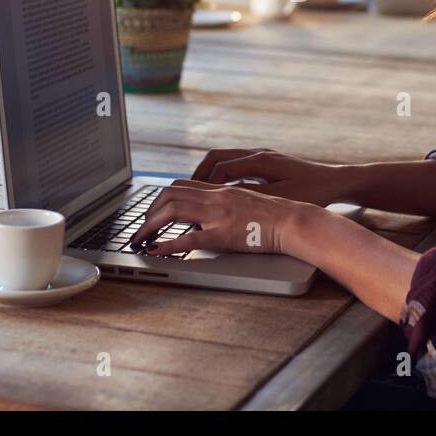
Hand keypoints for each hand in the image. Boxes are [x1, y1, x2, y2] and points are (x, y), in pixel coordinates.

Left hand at [130, 180, 317, 255]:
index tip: (153, 212)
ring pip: (172, 210)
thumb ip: (226, 204)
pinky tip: (156, 251)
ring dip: (150, 225)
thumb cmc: (277, 215)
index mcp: (222, 190)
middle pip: (170, 194)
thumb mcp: (247, 202)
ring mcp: (218, 214)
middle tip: (141, 228)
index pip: (182, 185)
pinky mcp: (222, 234)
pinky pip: (187, 239)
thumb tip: (208, 215)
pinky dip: (167, 245)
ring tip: (140, 239)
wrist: (295, 220)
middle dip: (149, 211)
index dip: (162, 197)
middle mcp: (216, 197)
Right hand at [189, 147, 354, 205]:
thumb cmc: (314, 192)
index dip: (203, 183)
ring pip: (224, 159)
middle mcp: (258, 154)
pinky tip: (218, 192)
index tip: (190, 198)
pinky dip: (221, 175)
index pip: (221, 167)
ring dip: (208, 174)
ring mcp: (262, 156)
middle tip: (183, 192)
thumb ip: (253, 198)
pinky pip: (235, 164)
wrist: (337, 182)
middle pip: (216, 157)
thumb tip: (225, 200)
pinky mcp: (266, 162)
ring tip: (195, 192)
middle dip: (197, 174)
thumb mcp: (283, 198)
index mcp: (261, 161)